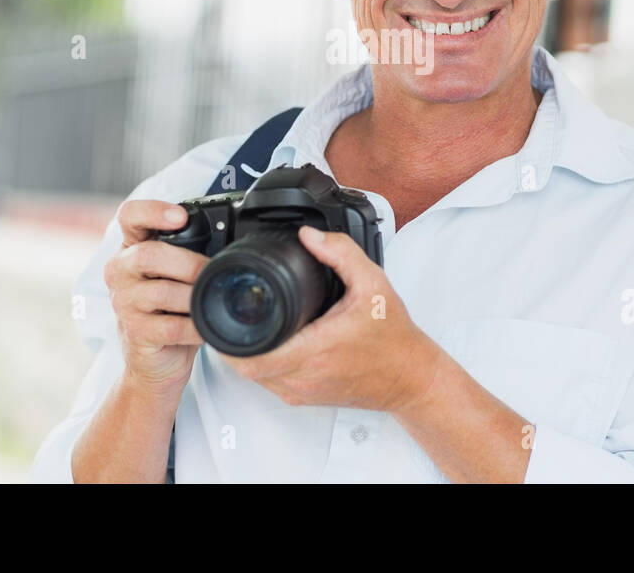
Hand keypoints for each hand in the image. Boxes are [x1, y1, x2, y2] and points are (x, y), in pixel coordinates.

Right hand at [103, 199, 206, 395]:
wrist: (156, 361)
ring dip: (194, 296)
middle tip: (212, 271)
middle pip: (148, 255)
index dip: (152, 211)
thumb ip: (192, 252)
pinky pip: (171, 326)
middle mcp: (120, 271)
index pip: (129, 216)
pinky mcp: (135, 332)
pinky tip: (206, 326)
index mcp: (132, 248)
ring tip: (210, 300)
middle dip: (188, 262)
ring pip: (162, 292)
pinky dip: (195, 326)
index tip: (181, 217)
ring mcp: (124, 303)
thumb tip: (234, 241)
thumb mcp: (177, 274)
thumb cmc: (171, 310)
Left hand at [218, 225, 440, 413]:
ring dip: (243, 353)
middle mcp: (304, 377)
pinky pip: (269, 384)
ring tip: (244, 324)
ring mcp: (302, 392)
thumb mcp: (373, 284)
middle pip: (245, 367)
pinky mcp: (305, 398)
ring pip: (254, 378)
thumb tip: (309, 235)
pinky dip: (260, 363)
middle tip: (227, 312)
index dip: (228, 339)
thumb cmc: (394, 337)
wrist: (411, 376)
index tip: (222, 314)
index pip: (252, 357)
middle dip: (229, 340)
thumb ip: (341, 253)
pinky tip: (266, 342)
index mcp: (316, 350)